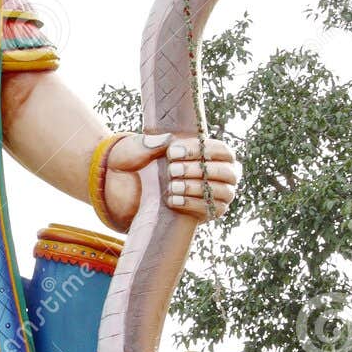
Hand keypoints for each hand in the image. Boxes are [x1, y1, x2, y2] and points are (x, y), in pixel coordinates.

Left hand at [105, 132, 238, 226]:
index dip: (200, 150)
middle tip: (171, 170)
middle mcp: (219, 173)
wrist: (124, 192)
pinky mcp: (207, 212)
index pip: (221, 150)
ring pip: (222, 191)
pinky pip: (211, 209)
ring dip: (197, 187)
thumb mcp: (135, 151)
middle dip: (199, 170)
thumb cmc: (136, 164)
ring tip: (172, 186)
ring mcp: (216, 194)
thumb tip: (167, 139)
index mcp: (208, 152)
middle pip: (227, 171)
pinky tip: (173, 200)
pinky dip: (193, 203)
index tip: (172, 153)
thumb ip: (148, 144)